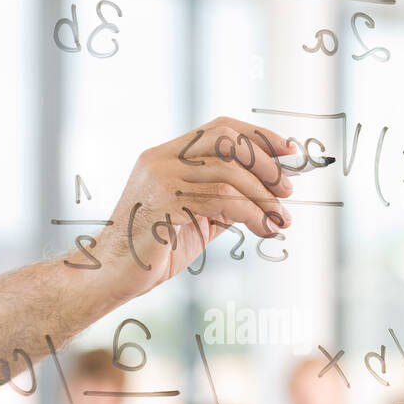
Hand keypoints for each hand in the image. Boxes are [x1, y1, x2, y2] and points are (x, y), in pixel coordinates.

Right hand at [92, 117, 295, 303]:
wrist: (114, 274)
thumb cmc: (154, 249)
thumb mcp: (197, 218)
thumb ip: (225, 200)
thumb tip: (269, 192)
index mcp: (168, 155)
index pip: (220, 128)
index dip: (258, 136)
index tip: (289, 152)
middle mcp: (162, 158)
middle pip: (226, 140)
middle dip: (265, 163)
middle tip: (288, 189)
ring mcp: (160, 177)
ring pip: (228, 173)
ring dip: (264, 197)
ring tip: (281, 219)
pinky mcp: (164, 201)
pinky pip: (221, 200)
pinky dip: (252, 214)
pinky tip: (265, 229)